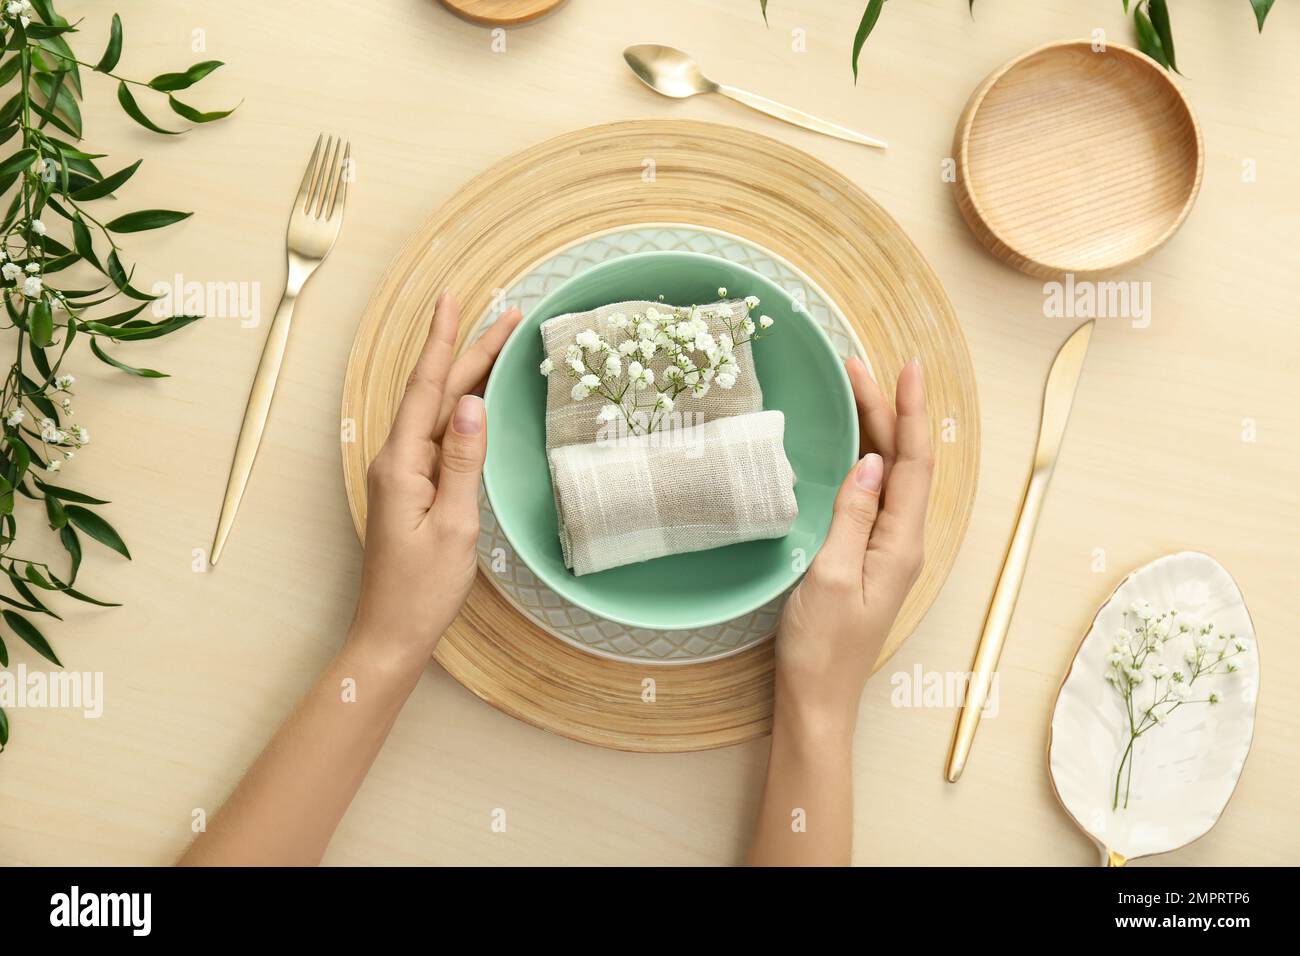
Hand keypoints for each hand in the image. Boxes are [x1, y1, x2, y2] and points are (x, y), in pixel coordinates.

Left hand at [349, 291, 520, 669]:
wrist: (391, 635)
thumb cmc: (422, 590)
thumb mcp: (454, 525)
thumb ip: (462, 461)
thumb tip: (471, 403)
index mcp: (401, 463)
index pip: (427, 387)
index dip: (446, 341)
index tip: (457, 299)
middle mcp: (396, 460)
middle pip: (435, 393)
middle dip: (470, 350)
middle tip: (509, 315)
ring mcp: (402, 474)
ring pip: (437, 411)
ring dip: (466, 374)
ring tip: (496, 342)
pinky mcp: (412, 489)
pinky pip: (438, 436)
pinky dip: (461, 408)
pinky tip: (476, 400)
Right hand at [775, 356, 932, 736]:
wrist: (816, 698)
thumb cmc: (820, 646)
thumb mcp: (830, 575)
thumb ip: (853, 516)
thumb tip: (873, 462)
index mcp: (901, 543)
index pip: (914, 463)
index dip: (909, 412)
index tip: (904, 367)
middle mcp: (902, 542)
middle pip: (904, 463)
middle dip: (886, 410)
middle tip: (858, 365)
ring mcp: (886, 550)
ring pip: (890, 477)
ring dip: (877, 431)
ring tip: (856, 389)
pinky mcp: (868, 557)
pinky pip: (875, 496)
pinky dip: (866, 461)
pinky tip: (853, 447)